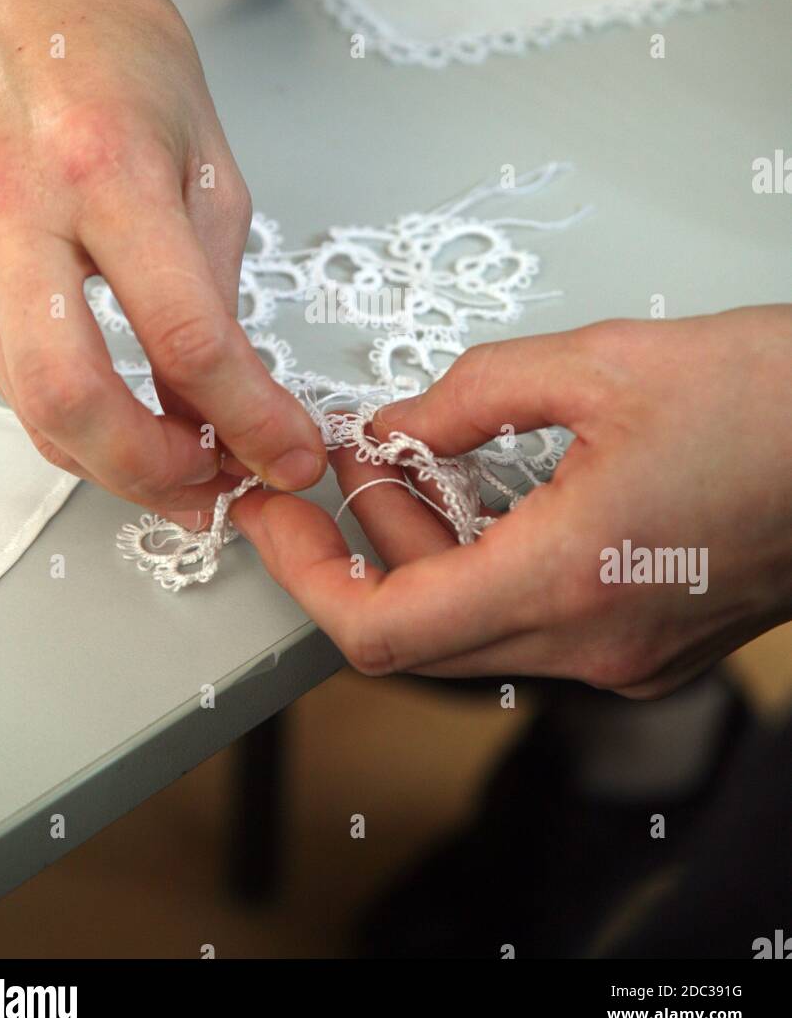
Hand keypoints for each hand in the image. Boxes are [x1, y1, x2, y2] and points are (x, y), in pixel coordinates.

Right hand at [0, 0, 324, 513]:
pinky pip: (6, 378)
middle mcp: (8, 210)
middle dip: (154, 473)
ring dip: (115, 457)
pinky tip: (119, 407)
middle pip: (72, 399)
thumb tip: (228, 414)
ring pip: (30, 408)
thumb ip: (217, 298)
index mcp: (103, 167)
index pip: (183, 334)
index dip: (248, 418)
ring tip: (183, 458)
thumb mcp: (209, 171)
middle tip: (215, 489)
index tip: (289, 454)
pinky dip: (69, 413)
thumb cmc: (125, 65)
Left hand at [231, 307, 791, 697]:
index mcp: (569, 579)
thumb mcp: (597, 363)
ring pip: (473, 628)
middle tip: (358, 457)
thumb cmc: (772, 402)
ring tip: (426, 458)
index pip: (382, 631)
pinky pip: (530, 622)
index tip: (274, 520)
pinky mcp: (648, 643)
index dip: (306, 577)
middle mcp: (594, 643)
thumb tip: (399, 427)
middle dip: (369, 542)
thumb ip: (472, 396)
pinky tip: (494, 492)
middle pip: (419, 631)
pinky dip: (487, 564)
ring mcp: (625, 655)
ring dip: (428, 550)